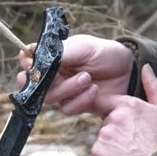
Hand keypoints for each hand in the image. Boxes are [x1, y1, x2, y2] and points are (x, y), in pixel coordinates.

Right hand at [18, 34, 134, 116]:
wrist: (129, 71)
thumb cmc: (106, 54)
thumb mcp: (83, 47)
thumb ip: (59, 52)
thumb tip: (31, 49)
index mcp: (52, 58)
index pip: (27, 63)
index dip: (27, 65)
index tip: (32, 63)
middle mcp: (53, 76)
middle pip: (31, 85)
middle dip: (43, 82)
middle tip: (57, 75)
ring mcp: (63, 92)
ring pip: (50, 98)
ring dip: (68, 89)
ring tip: (87, 78)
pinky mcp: (76, 105)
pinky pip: (67, 108)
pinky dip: (80, 100)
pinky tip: (95, 90)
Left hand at [91, 65, 156, 155]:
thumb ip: (153, 86)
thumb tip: (146, 66)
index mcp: (127, 105)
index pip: (108, 102)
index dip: (118, 114)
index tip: (129, 126)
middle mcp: (112, 118)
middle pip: (107, 122)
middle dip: (118, 131)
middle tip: (137, 143)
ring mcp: (104, 136)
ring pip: (104, 139)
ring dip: (114, 146)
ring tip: (133, 154)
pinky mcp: (98, 153)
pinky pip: (100, 154)